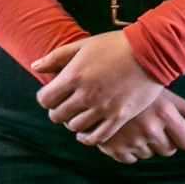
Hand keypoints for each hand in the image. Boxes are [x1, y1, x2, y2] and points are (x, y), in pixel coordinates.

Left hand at [31, 32, 163, 144]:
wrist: (149, 52)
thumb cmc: (114, 45)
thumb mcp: (82, 45)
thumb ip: (56, 57)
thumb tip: (35, 66)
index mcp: (73, 76)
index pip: (45, 99)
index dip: (46, 99)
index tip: (51, 97)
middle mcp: (85, 95)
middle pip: (58, 115)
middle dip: (57, 111)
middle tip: (63, 107)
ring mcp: (102, 108)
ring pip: (75, 127)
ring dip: (72, 123)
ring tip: (76, 117)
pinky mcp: (119, 117)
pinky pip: (97, 137)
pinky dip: (88, 138)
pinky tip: (86, 134)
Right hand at [95, 90, 184, 164]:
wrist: (93, 82)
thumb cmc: (135, 83)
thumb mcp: (162, 91)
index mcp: (165, 113)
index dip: (182, 137)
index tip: (174, 130)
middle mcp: (150, 129)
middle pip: (169, 150)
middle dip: (163, 140)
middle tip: (151, 124)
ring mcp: (132, 140)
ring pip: (150, 155)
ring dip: (145, 144)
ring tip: (134, 125)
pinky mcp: (115, 148)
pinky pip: (132, 159)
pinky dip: (129, 150)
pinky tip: (123, 133)